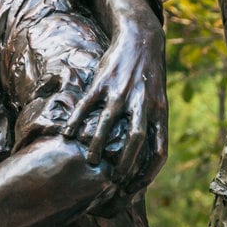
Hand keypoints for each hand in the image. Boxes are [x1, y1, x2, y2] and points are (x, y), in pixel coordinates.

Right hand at [67, 0, 168, 188]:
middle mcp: (143, 103)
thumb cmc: (149, 78)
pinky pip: (87, 105)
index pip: (160, 151)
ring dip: (97, 146)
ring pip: (108, 124)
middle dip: (124, 165)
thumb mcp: (158, 101)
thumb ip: (152, 126)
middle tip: (112, 181)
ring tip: (89, 162)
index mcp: (160, 112)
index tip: (134, 188)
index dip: (148, 174)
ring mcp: (121, 91)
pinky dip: (76, 120)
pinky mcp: (103, 81)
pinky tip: (66, 134)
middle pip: (136, 140)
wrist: (142, 39)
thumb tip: (143, 160)